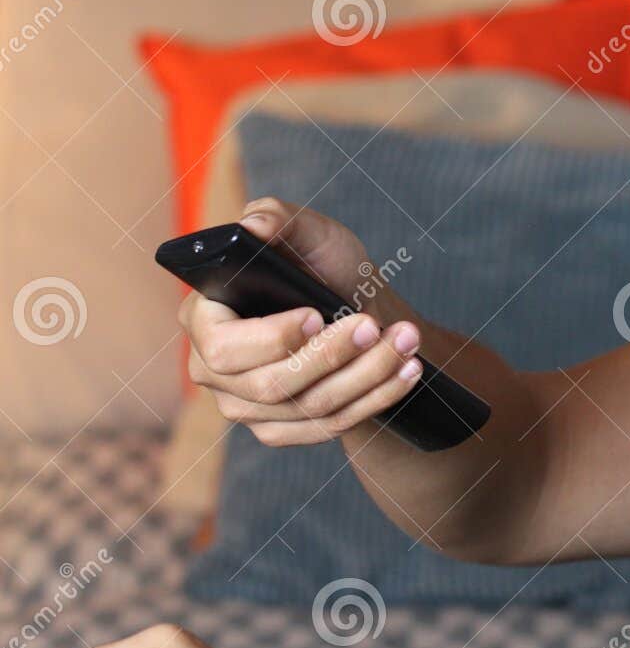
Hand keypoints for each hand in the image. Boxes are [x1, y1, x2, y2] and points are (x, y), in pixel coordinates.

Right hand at [180, 197, 426, 446]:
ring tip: (406, 340)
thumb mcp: (311, 233)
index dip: (272, 338)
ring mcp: (245, 406)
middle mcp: (214, 370)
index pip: (224, 347)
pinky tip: (406, 372)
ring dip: (367, 374)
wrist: (360, 311)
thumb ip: (278, 217)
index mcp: (206, 318)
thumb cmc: (326, 270)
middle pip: (272, 384)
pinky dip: (375, 398)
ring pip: (308, 407)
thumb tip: (253, 224)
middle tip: (374, 326)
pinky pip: (327, 427)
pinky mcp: (280, 430)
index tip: (317, 315)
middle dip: (332, 355)